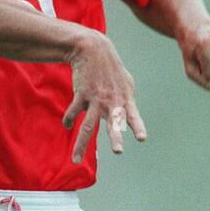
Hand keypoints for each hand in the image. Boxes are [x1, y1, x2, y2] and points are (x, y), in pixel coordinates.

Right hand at [63, 29, 146, 162]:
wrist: (93, 50)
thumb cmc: (112, 70)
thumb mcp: (126, 84)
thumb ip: (127, 103)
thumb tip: (127, 120)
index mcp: (125, 100)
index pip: (133, 117)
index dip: (137, 127)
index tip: (141, 138)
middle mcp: (111, 101)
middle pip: (113, 123)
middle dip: (115, 137)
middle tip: (118, 151)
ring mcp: (95, 99)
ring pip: (87, 126)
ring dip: (81, 145)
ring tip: (76, 160)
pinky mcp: (81, 95)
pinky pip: (73, 112)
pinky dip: (69, 120)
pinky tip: (68, 125)